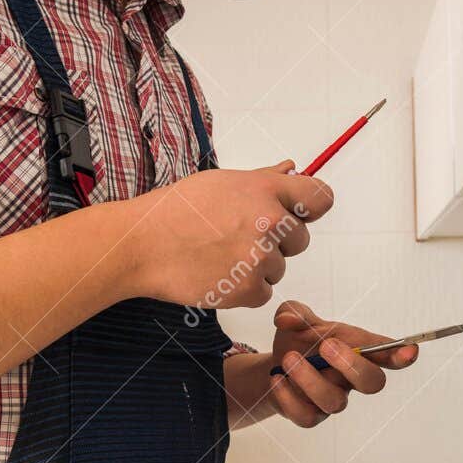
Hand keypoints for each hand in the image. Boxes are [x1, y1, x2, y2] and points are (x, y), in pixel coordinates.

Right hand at [120, 161, 331, 308]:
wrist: (141, 245)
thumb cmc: (176, 211)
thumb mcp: (222, 182)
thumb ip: (264, 179)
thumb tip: (292, 169)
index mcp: (265, 190)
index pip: (320, 198)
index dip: (310, 208)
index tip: (299, 213)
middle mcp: (269, 221)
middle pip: (300, 240)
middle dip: (278, 242)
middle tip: (239, 238)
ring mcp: (260, 258)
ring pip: (279, 268)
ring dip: (258, 267)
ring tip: (220, 256)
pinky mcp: (249, 289)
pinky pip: (264, 292)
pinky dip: (244, 290)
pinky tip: (217, 274)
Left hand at [267, 302, 419, 427]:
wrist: (276, 365)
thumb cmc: (300, 341)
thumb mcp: (296, 319)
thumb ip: (295, 314)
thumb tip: (288, 320)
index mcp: (358, 351)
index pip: (388, 355)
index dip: (402, 356)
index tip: (410, 350)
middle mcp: (351, 379)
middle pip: (373, 383)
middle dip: (352, 365)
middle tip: (326, 346)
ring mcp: (333, 399)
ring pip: (335, 402)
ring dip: (310, 379)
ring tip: (287, 358)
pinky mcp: (311, 416)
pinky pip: (306, 416)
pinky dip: (288, 396)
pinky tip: (277, 379)